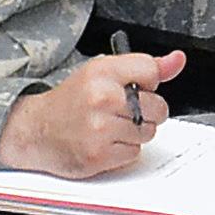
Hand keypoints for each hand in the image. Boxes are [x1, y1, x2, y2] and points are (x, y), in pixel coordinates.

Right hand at [0, 50, 181, 177]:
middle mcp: (102, 98)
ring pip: (148, 132)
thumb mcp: (103, 72)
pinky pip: (134, 153)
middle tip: (122, 111)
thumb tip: (178, 60)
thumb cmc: (72, 100)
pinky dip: (123, 150)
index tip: (134, 87)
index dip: (148, 83)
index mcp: (102, 72)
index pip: (152, 71)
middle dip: (147, 111)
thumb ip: (145, 67)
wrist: (36, 129)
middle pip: (158, 107)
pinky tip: (105, 141)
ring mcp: (100, 128)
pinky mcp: (98, 155)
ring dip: (135, 133)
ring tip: (110, 127)